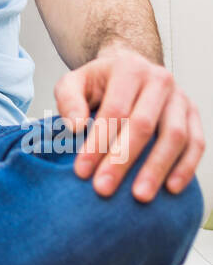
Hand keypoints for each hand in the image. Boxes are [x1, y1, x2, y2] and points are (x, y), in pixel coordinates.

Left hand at [54, 45, 204, 201]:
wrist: (129, 70)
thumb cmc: (99, 83)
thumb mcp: (73, 83)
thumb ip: (68, 100)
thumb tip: (76, 127)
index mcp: (129, 68)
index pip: (114, 110)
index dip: (98, 142)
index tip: (82, 171)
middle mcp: (159, 79)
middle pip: (143, 124)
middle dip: (122, 160)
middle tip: (104, 188)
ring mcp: (180, 97)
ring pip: (174, 136)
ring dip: (157, 168)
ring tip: (140, 196)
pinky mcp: (193, 114)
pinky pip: (196, 143)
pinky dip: (185, 167)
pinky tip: (171, 189)